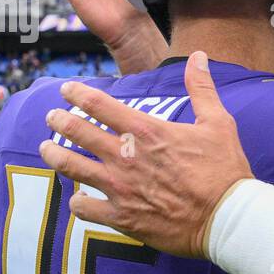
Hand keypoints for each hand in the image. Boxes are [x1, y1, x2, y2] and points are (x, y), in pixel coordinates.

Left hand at [37, 52, 253, 258]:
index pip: (98, 104)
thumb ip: (201, 87)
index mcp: (145, 131)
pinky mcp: (122, 217)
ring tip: (46, 150)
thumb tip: (199, 55)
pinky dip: (77, 202)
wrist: (228, 217)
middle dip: (58, 121)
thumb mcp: (218, 122)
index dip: (76, 93)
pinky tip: (78, 198)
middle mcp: (125, 156)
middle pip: (76, 132)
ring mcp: (120, 187)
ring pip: (70, 167)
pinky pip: (84, 208)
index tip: (66, 90)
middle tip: (51, 118)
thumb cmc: (224, 169)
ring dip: (54, 156)